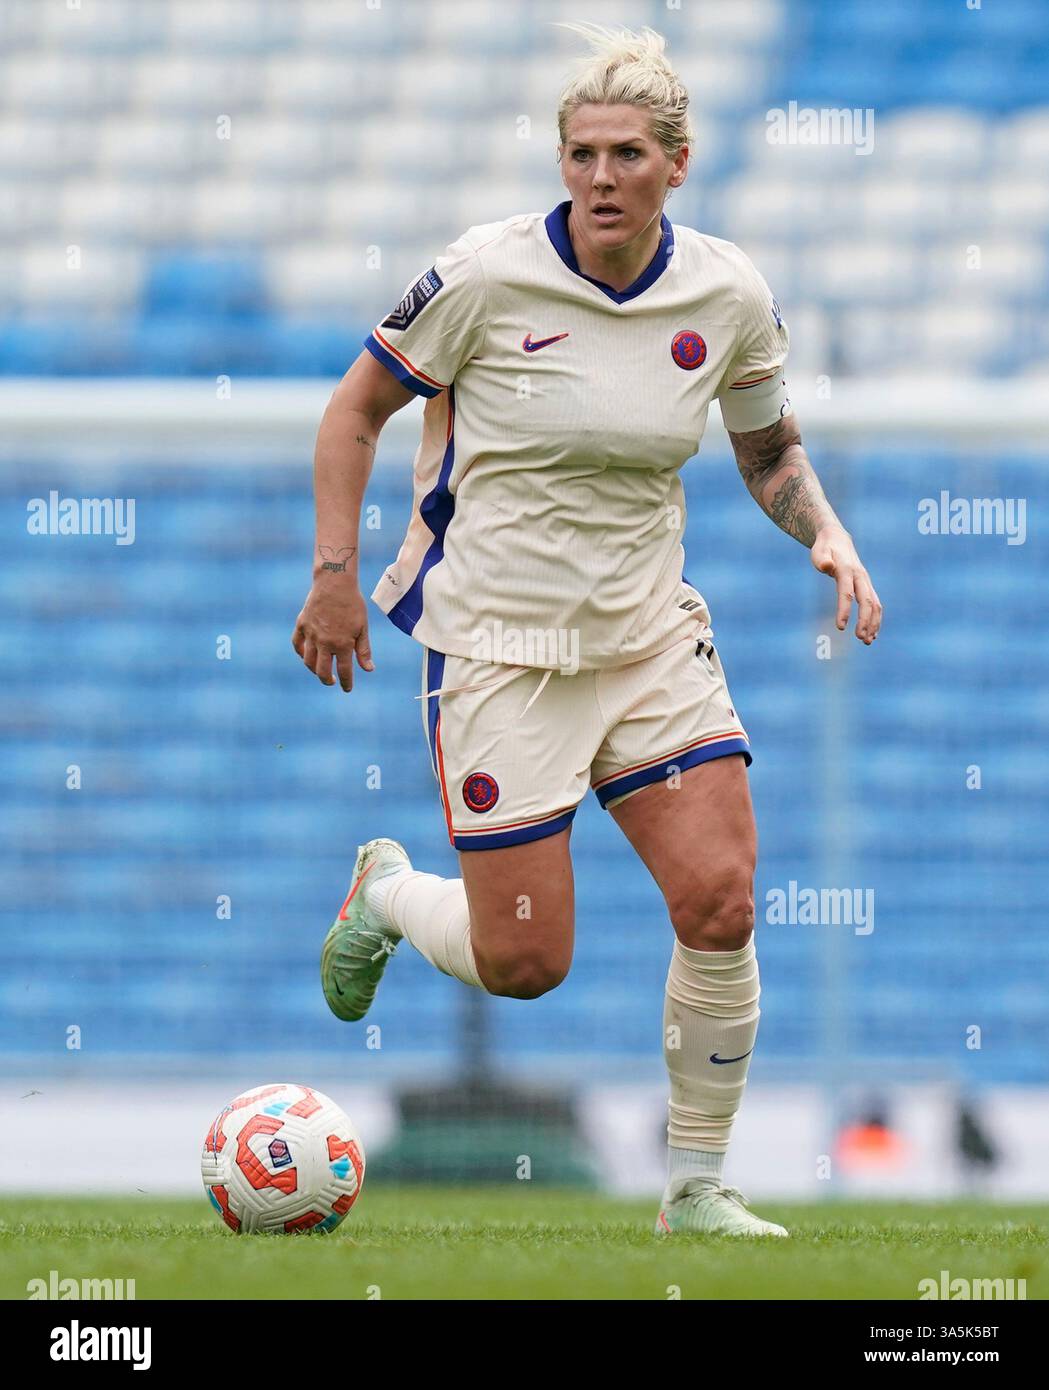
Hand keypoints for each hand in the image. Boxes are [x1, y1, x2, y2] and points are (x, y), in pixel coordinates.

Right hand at [292, 580, 373, 689]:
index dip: (346, 682)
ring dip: (314, 669)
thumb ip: (364, 650)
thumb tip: (369, 670)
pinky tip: (307, 655)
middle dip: (327, 680)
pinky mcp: (301, 625)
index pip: (344, 671)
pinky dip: (301, 653)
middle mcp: (325, 642)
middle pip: (322, 671)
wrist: (334, 583)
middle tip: (332, 682)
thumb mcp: (362, 628)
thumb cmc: (353, 604)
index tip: (347, 689)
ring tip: (320, 670)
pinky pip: (297, 644)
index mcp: (342, 644)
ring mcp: (311, 634)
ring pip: (308, 661)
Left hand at [810, 524, 882, 644]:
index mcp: (846, 570)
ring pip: (875, 604)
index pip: (847, 593)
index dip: (844, 610)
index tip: (840, 628)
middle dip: (865, 621)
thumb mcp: (819, 551)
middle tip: (860, 639)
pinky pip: (876, 604)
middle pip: (867, 601)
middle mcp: (860, 576)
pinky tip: (872, 634)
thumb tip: (825, 566)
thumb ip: (822, 559)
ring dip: (874, 623)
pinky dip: (876, 619)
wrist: (838, 539)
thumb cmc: (825, 548)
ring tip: (868, 641)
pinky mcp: (867, 586)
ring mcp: (866, 581)